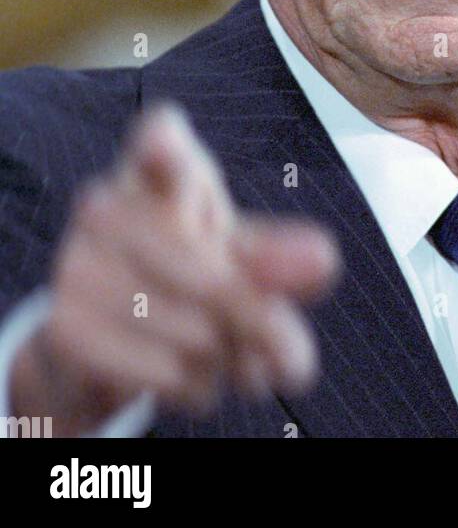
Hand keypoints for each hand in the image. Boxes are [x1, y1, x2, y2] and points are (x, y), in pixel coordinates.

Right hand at [10, 102, 340, 433]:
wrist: (110, 339)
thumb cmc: (190, 274)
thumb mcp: (241, 260)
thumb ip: (280, 257)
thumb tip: (322, 259)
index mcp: (159, 167)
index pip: (158, 140)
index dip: (162, 146)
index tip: (162, 147)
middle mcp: (106, 202)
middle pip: (212, 273)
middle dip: (258, 321)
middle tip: (283, 344)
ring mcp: (77, 262)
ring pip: (194, 332)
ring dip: (226, 360)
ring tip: (219, 350)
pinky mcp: (64, 324)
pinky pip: (162, 372)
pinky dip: (195, 388)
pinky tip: (189, 375)